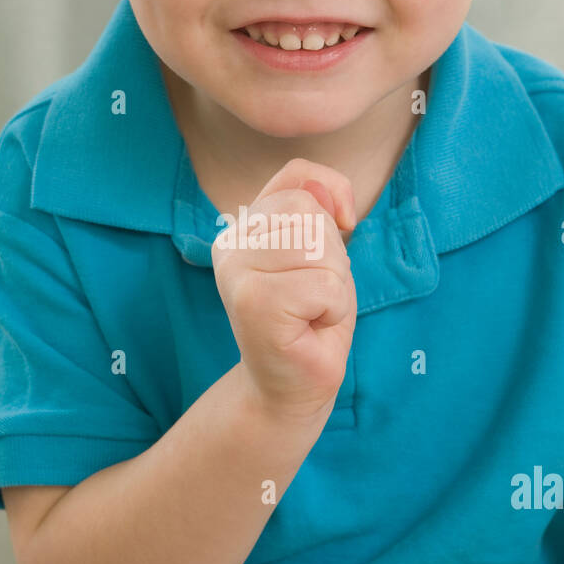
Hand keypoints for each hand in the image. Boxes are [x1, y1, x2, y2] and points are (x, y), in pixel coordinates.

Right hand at [212, 158, 357, 422]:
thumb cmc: (312, 317)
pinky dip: (332, 310)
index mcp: (241, 225)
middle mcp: (229, 243)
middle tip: (312, 297)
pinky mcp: (252, 302)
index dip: (330, 211)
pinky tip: (308, 329)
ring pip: (320, 248)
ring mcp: (235, 272)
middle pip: (311, 212)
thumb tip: (325, 192)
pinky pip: (325, 286)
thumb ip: (318, 203)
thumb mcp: (324, 248)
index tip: (323, 256)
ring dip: (333, 285)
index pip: (299, 178)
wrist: (293, 386)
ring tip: (310, 311)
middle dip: (332, 257)